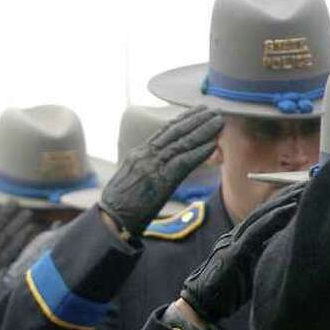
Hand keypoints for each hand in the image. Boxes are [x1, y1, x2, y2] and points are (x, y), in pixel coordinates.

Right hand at [99, 107, 222, 238]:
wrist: (110, 220)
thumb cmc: (119, 206)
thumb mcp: (129, 179)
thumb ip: (144, 168)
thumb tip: (159, 167)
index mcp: (138, 154)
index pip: (164, 132)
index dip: (182, 120)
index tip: (197, 111)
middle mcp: (145, 155)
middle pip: (175, 132)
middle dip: (196, 119)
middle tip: (213, 110)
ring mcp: (152, 166)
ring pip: (182, 143)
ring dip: (203, 131)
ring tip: (218, 122)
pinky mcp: (160, 180)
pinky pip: (184, 162)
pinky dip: (199, 153)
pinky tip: (212, 145)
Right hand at [180, 182, 305, 322]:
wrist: (201, 305)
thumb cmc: (227, 291)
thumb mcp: (251, 269)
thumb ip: (264, 255)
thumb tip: (287, 245)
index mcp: (241, 238)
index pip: (266, 214)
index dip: (285, 201)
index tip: (305, 190)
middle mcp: (236, 234)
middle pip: (266, 209)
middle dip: (288, 194)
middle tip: (310, 181)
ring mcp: (234, 241)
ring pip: (262, 214)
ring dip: (285, 201)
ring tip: (304, 190)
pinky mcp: (234, 253)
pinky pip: (257, 232)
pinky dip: (275, 218)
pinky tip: (291, 209)